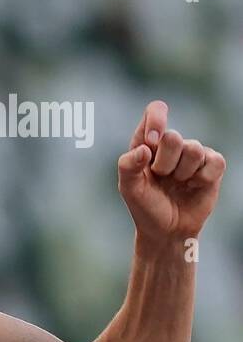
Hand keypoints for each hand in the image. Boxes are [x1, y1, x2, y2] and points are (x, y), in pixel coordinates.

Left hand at [117, 100, 227, 239]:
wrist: (167, 230)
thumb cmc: (145, 206)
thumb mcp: (129, 188)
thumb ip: (127, 166)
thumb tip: (144, 149)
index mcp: (146, 143)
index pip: (155, 111)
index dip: (156, 118)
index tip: (152, 140)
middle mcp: (170, 145)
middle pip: (173, 137)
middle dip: (165, 163)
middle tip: (161, 177)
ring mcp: (192, 154)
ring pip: (194, 149)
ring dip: (182, 173)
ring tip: (177, 183)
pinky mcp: (212, 166)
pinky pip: (214, 161)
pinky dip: (203, 177)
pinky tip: (194, 186)